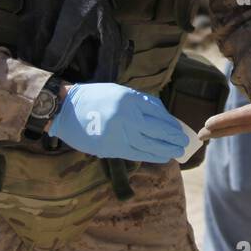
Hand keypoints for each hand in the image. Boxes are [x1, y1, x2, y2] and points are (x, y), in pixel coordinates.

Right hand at [48, 82, 192, 163]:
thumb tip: (165, 118)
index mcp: (129, 99)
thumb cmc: (96, 98)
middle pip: (156, 130)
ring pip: (147, 145)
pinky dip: (150, 156)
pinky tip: (162, 157)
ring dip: (165, 150)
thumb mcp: (121, 92)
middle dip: (172, 138)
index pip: (157, 114)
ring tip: (177, 153)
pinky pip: (135, 153)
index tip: (180, 130)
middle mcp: (125, 116)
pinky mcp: (108, 148)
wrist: (66, 110)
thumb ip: (142, 104)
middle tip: (185, 143)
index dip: (171, 124)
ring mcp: (116, 134)